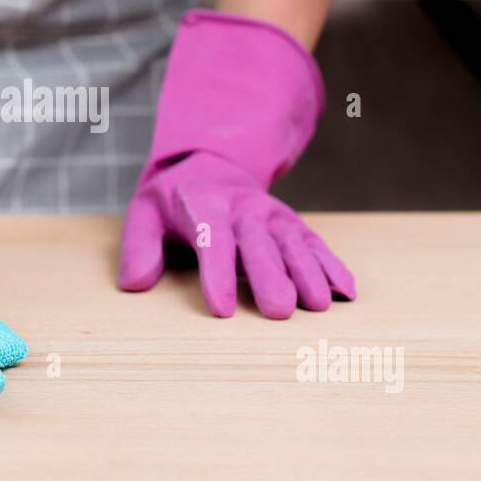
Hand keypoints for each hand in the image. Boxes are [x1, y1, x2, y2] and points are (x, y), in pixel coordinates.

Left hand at [118, 9, 355, 317]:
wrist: (209, 168)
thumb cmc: (172, 202)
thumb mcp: (144, 213)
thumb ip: (138, 247)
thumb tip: (135, 284)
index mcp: (203, 204)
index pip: (211, 238)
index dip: (217, 273)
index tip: (222, 309)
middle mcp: (243, 209)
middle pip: (258, 245)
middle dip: (270, 277)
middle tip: (279, 312)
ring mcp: (272, 216)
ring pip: (292, 244)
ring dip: (308, 273)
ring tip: (319, 306)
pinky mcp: (292, 225)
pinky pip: (314, 244)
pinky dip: (332, 265)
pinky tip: (346, 291)